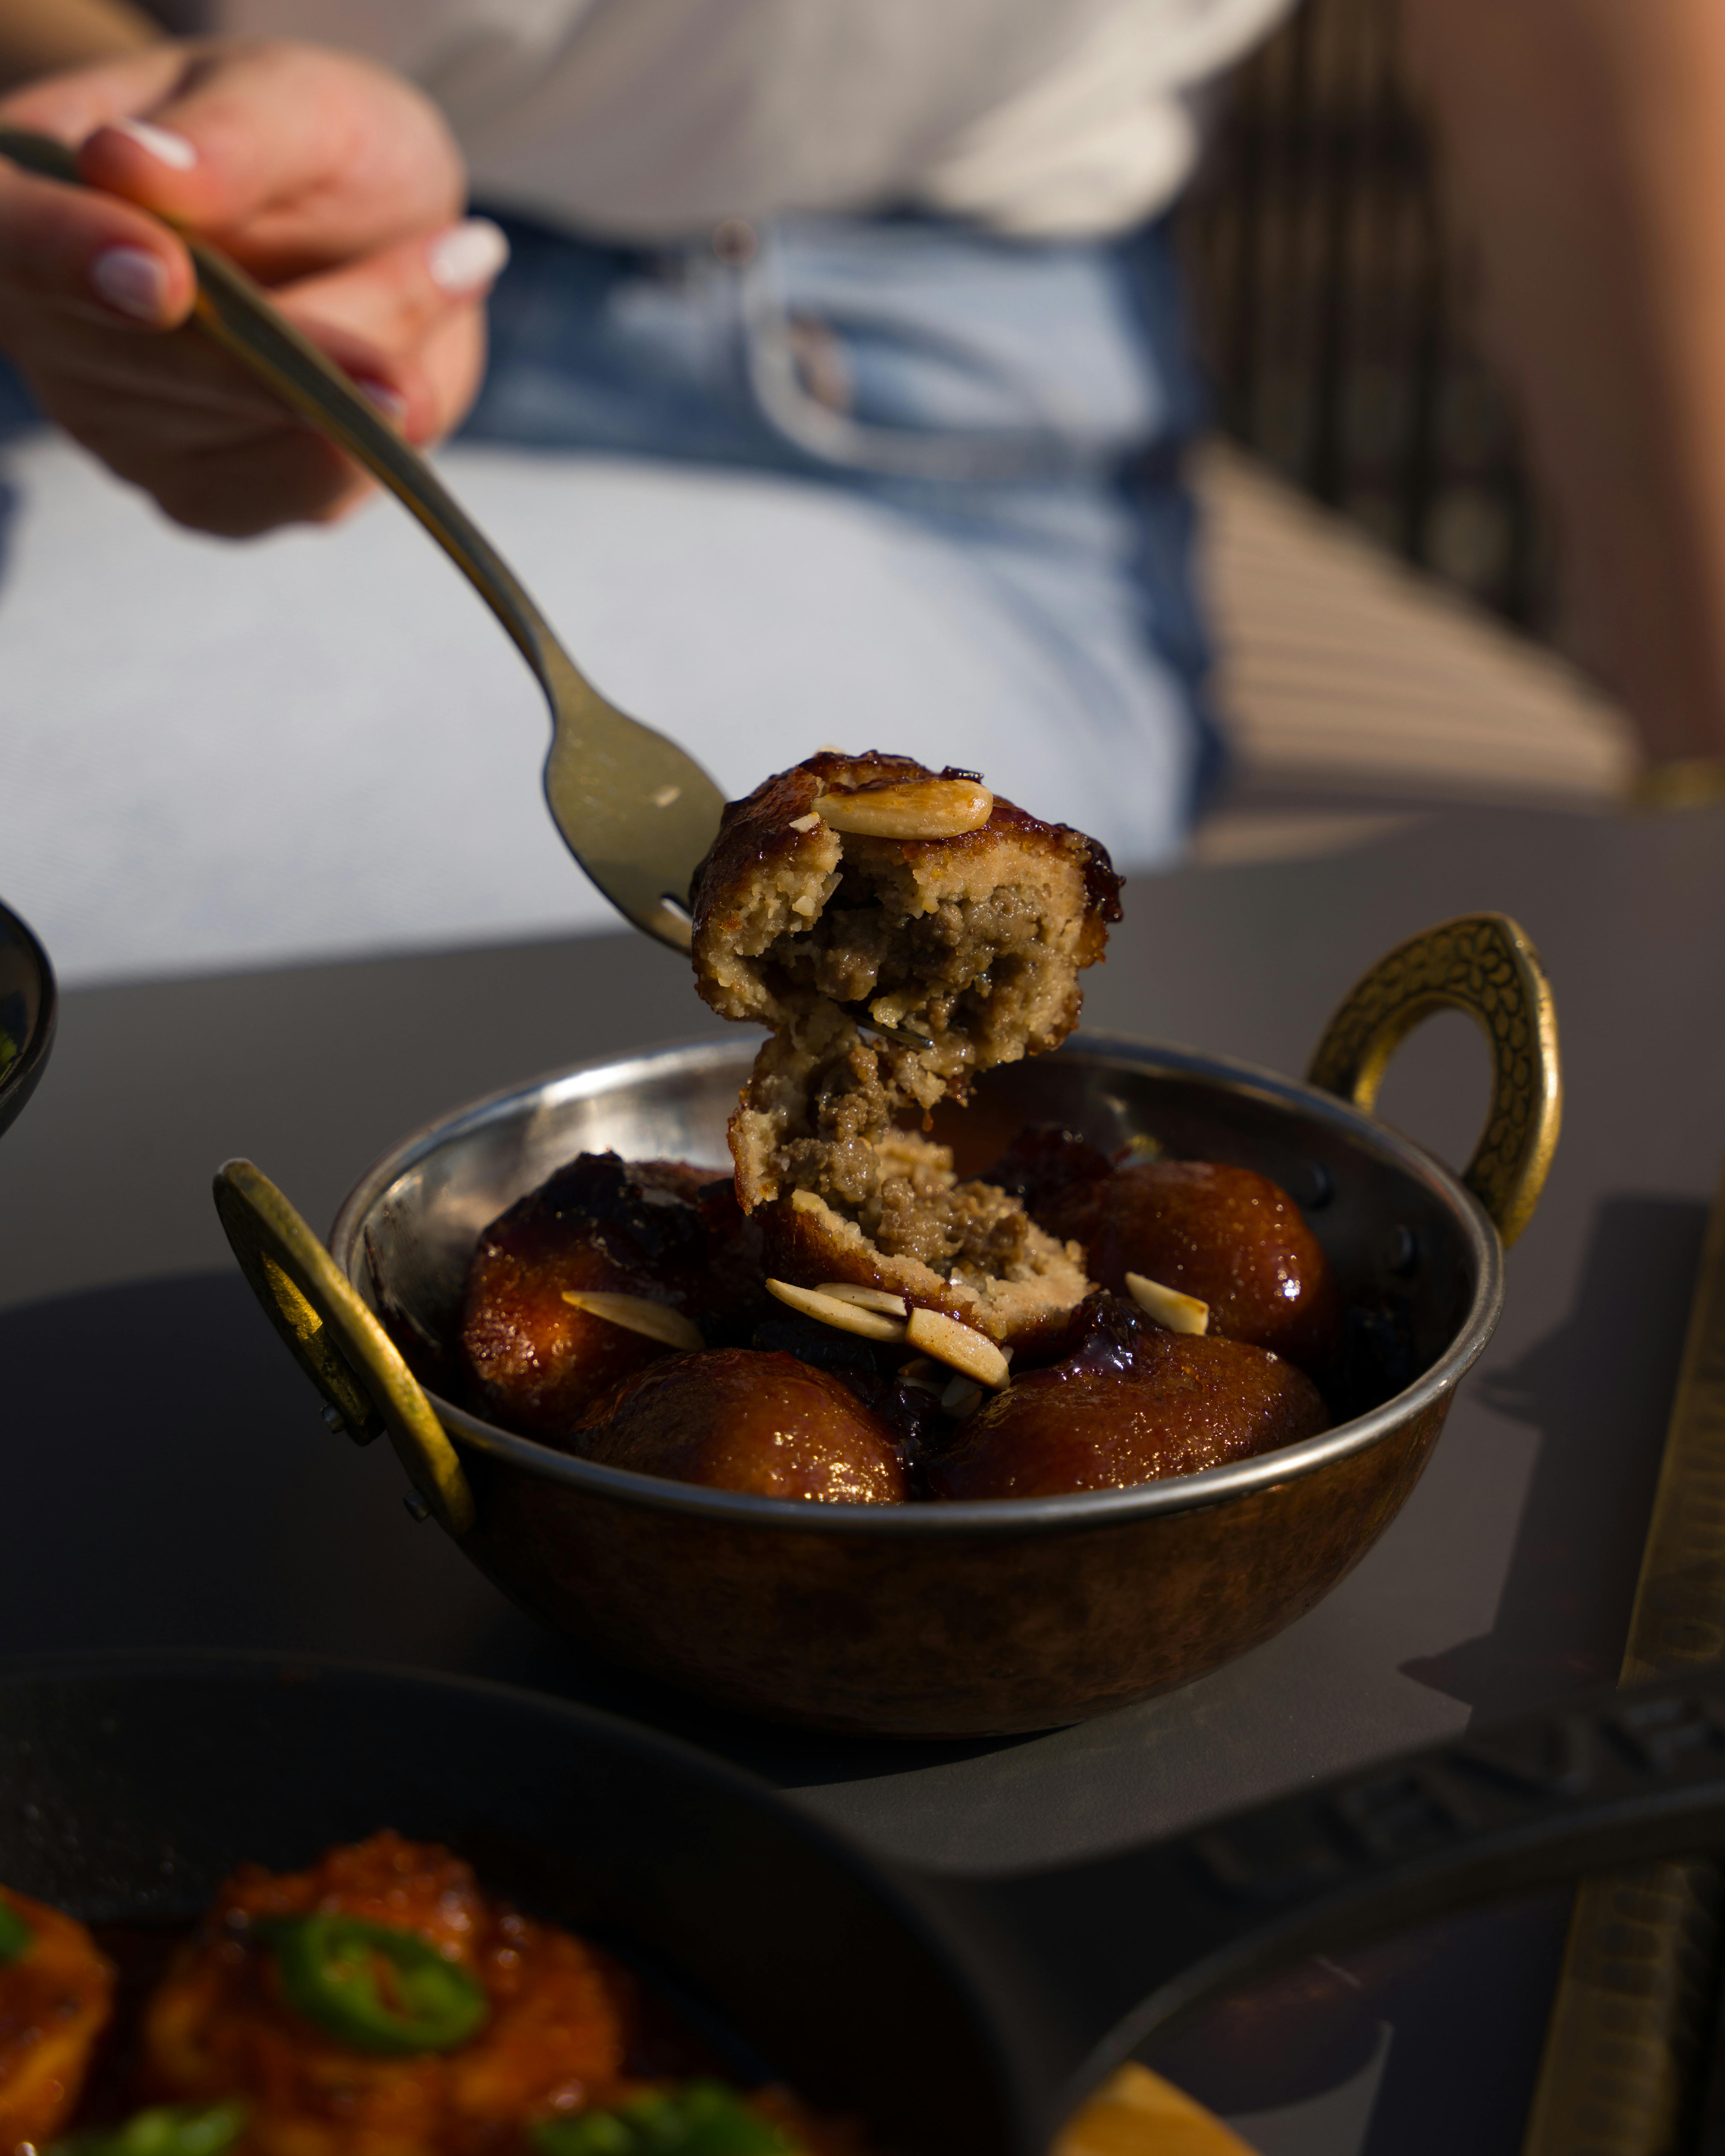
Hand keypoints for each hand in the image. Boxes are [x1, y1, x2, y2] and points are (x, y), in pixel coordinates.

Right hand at [0, 40, 505, 533]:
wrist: (342, 220)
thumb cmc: (298, 142)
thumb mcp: (290, 95)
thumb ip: (226, 134)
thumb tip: (132, 167)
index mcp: (24, 197)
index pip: (15, 241)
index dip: (79, 260)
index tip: (161, 276)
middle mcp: (52, 334)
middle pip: (170, 361)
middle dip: (320, 332)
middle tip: (457, 260)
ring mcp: (124, 434)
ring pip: (258, 434)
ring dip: (378, 367)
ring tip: (454, 261)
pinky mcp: (210, 500)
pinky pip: (308, 490)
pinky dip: (385, 429)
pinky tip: (418, 353)